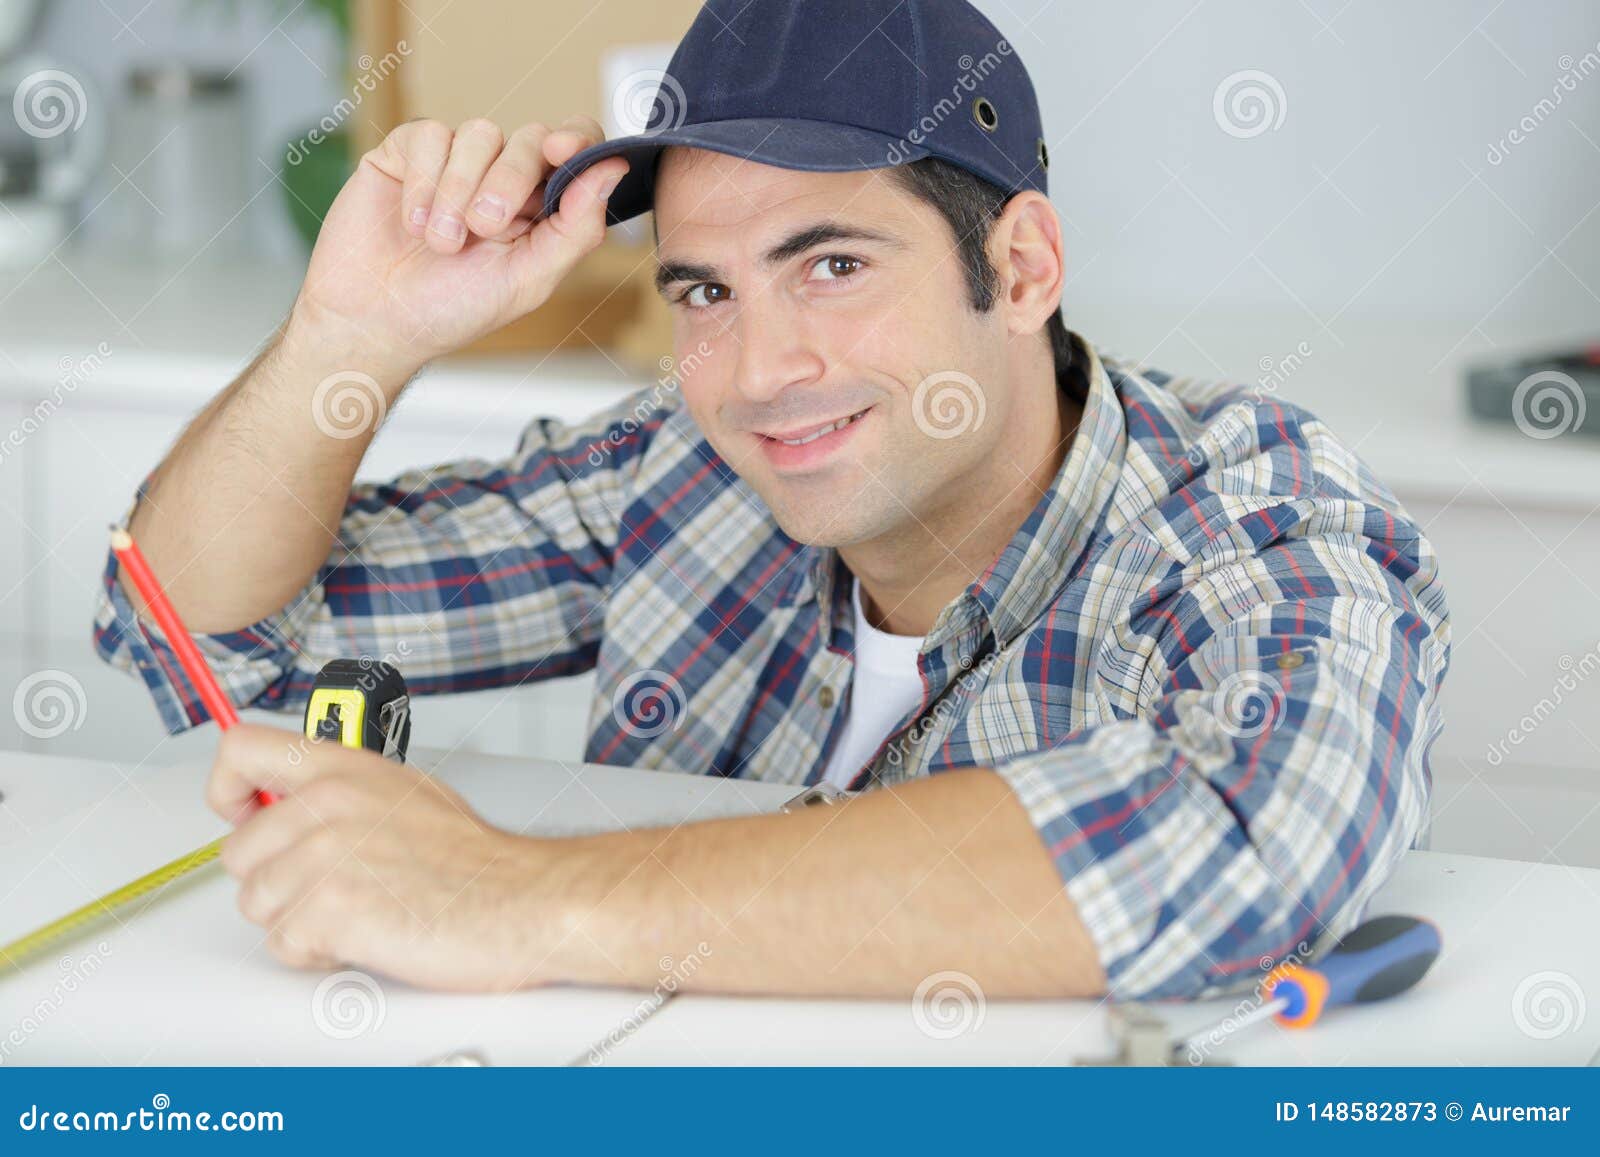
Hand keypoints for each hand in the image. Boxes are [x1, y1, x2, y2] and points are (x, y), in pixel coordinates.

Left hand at [209, 724, 564, 990]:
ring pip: (257, 904)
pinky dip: (317, 952)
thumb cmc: (475, 859)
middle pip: (238, 852)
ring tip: (354, 911)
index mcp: (343, 770)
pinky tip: (361, 935)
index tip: (243, 811)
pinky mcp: (329, 910)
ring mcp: (325, 856)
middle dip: (275, 880)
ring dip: (297, 921)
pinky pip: (284, 944)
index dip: (229, 790)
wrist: (520, 899)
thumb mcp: (405, 792)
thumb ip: (342, 791)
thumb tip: (294, 804)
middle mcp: (327, 805)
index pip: (240, 751)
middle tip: (328, 885)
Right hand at [287, 116, 628, 375]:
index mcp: (540, 207)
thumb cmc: (452, 309)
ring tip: (440, 242)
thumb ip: (576, 228)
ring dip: (460, 189)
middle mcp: (501, 178)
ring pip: (480, 134)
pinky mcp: (406, 153)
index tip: (563, 151)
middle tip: (483, 229)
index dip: (577, 141)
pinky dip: (424, 181)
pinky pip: (429, 135)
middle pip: (530, 139)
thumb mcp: (528, 280)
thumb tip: (614, 169)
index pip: (575, 151)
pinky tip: (412, 223)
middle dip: (509, 182)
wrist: (373, 323)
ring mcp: (454, 162)